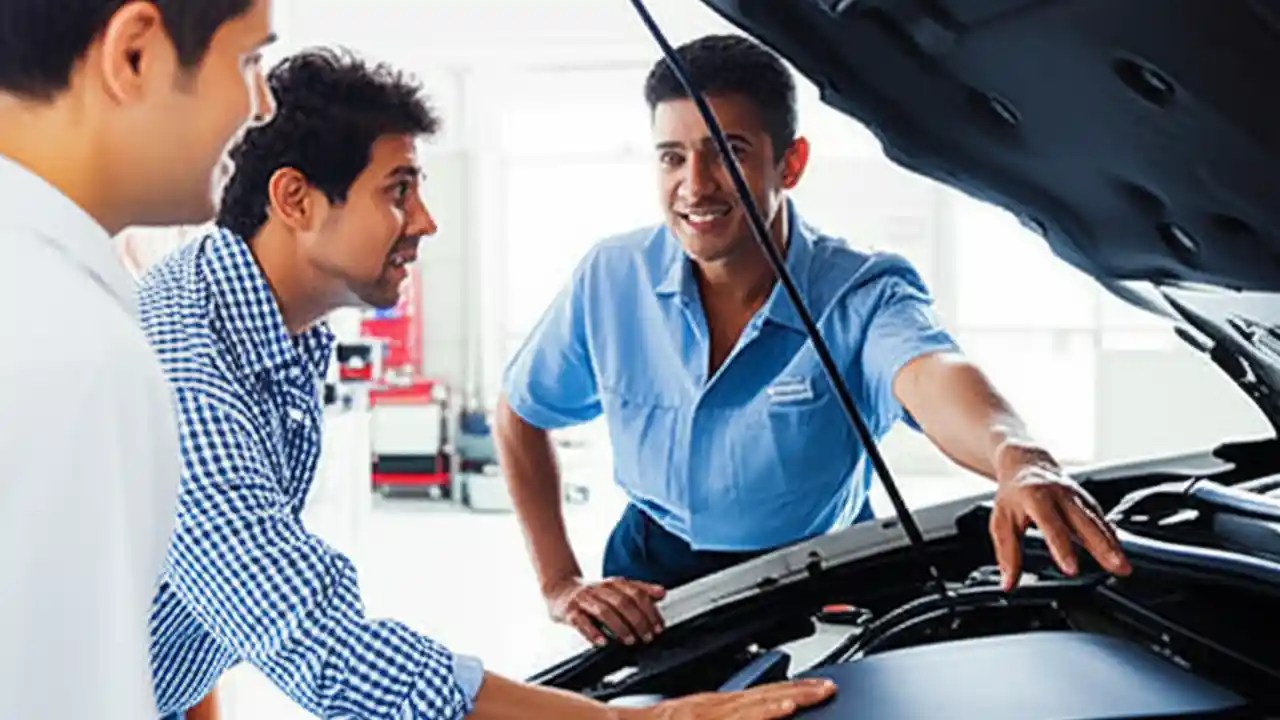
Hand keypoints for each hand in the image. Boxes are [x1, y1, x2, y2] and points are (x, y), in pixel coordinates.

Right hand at [546, 577, 666, 645]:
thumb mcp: (617, 589)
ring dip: (619, 627)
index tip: (658, 627)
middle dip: (638, 621)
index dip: (650, 610)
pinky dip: (592, 632)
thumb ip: (640, 591)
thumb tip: (662, 592)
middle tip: (647, 637)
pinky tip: (602, 642)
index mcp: (614, 584)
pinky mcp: (569, 611)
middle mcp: (600, 589)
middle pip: (623, 602)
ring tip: (629, 640)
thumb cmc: (592, 594)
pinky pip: (580, 622)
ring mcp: (584, 600)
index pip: (636, 593)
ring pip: (604, 611)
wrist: (560, 589)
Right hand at [630, 679, 837, 719]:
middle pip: (765, 695)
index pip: (759, 695)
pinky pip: (738, 719)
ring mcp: (710, 716)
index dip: (790, 690)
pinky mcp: (702, 719)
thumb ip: (722, 716)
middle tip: (831, 687)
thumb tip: (753, 713)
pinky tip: (781, 709)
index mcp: (714, 706)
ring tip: (816, 694)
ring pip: (756, 705)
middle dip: (800, 691)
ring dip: (787, 698)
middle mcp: (715, 707)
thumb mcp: (692, 718)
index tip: (817, 688)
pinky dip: (761, 713)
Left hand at [990, 452, 1131, 590]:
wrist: (1025, 463)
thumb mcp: (1001, 521)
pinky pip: (1102, 519)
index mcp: (1037, 497)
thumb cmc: (1013, 494)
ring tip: (1124, 566)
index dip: (1062, 548)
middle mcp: (1061, 495)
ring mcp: (1077, 496)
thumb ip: (1007, 553)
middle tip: (1116, 567)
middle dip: (1102, 546)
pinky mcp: (1087, 500)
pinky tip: (1119, 551)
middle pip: (1085, 522)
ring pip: (1098, 521)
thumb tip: (1008, 583)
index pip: (1052, 525)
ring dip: (1113, 544)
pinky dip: (1112, 535)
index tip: (1072, 569)